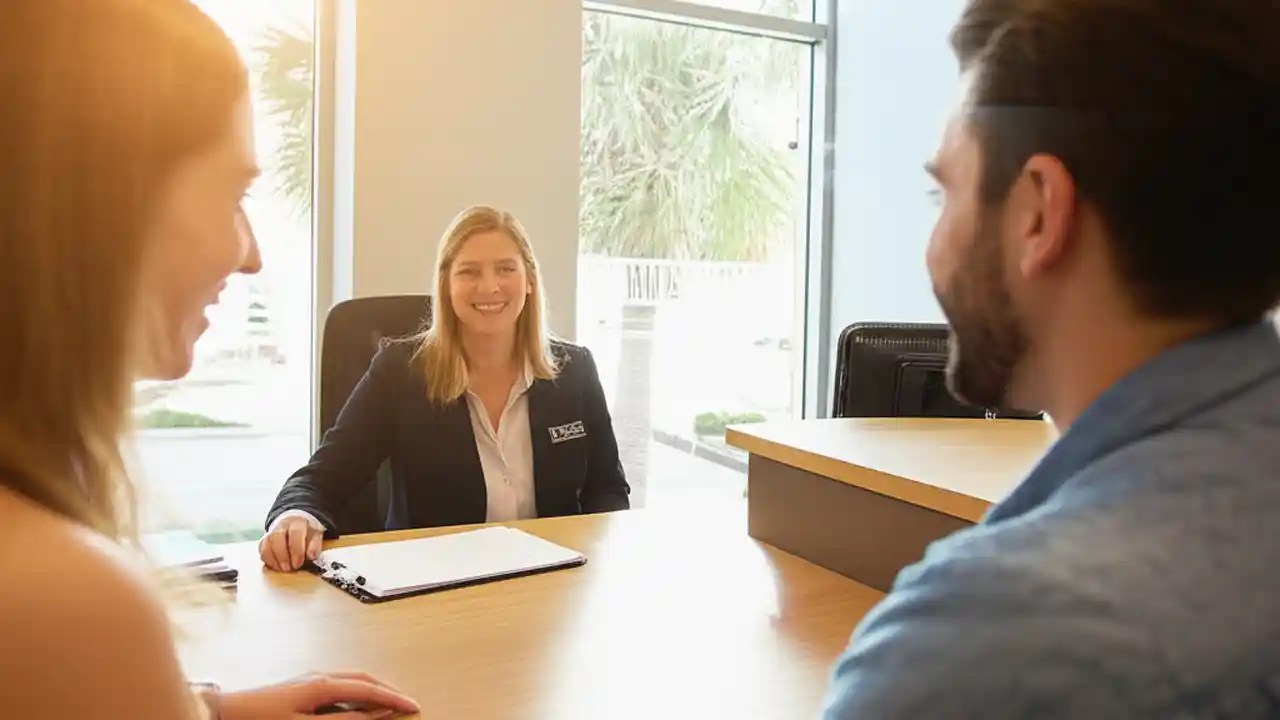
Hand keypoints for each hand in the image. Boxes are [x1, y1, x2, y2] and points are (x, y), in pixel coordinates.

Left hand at [219, 671, 419, 718]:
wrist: (225, 711)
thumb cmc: (261, 719)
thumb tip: (372, 716)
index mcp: (322, 685)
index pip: (369, 690)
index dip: (393, 699)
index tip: (413, 706)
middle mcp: (319, 676)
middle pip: (364, 679)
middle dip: (388, 690)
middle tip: (406, 703)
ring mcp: (310, 678)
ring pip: (352, 680)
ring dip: (373, 689)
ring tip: (387, 703)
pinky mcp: (301, 685)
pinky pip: (339, 684)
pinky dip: (356, 692)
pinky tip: (356, 703)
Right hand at [259, 516, 323, 571]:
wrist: (294, 524)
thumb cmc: (305, 532)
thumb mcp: (315, 536)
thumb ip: (315, 545)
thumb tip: (312, 556)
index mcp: (297, 523)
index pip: (295, 533)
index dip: (296, 549)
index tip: (298, 563)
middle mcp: (281, 526)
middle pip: (276, 537)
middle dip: (282, 556)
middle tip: (290, 568)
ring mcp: (271, 533)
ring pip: (266, 544)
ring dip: (274, 560)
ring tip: (283, 569)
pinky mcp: (264, 542)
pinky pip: (262, 551)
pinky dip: (268, 561)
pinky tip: (277, 567)